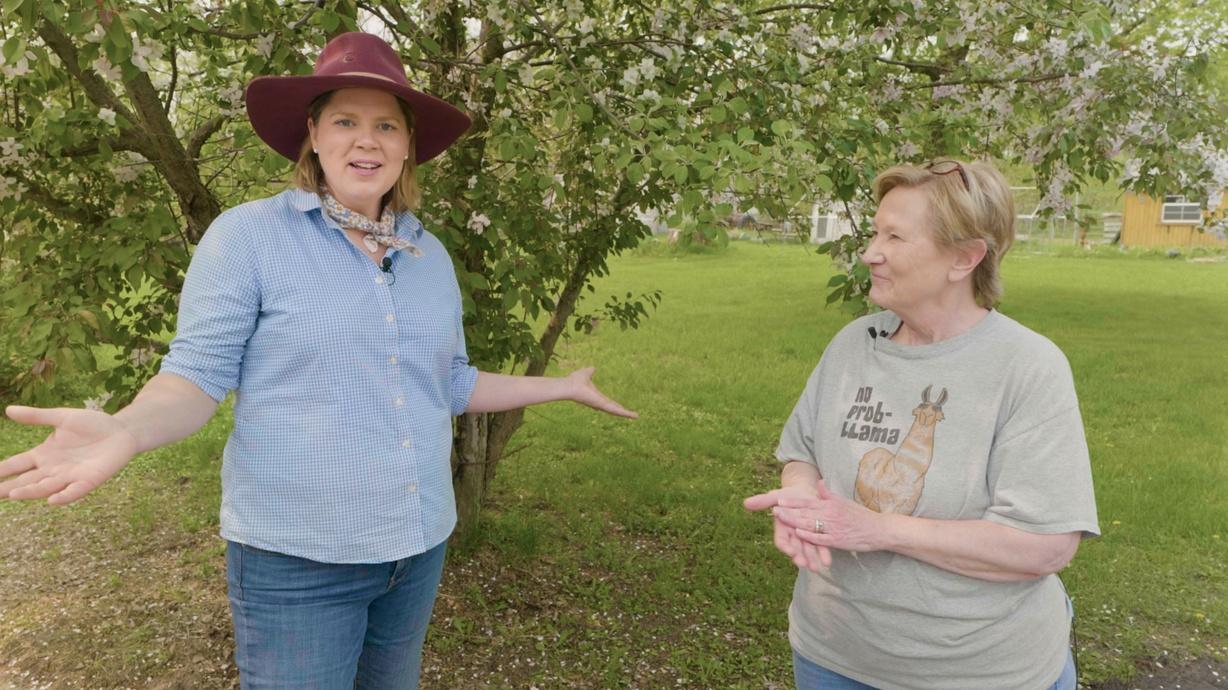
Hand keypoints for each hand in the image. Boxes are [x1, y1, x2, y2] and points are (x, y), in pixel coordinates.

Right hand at [0, 405, 139, 504]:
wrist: (122, 431)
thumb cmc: (92, 425)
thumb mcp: (62, 417)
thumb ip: (37, 416)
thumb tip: (8, 410)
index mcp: (43, 455)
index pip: (15, 465)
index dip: (0, 471)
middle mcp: (52, 469)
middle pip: (25, 481)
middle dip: (7, 488)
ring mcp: (70, 476)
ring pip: (45, 487)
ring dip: (30, 492)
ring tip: (13, 494)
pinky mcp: (89, 480)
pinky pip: (74, 491)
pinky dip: (64, 496)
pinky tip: (52, 501)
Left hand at [566, 367, 636, 418]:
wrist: (569, 386)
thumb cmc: (574, 381)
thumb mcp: (586, 373)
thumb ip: (590, 371)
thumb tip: (593, 368)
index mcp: (596, 396)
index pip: (608, 402)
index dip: (615, 404)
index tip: (621, 406)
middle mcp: (599, 403)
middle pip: (613, 409)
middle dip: (622, 412)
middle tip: (632, 415)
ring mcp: (601, 405)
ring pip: (616, 411)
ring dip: (626, 414)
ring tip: (636, 417)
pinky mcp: (602, 406)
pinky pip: (615, 411)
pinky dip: (624, 413)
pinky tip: (633, 415)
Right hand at [744, 485, 831, 571]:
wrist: (806, 492)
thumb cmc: (788, 495)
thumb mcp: (775, 496)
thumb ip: (763, 501)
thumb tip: (745, 503)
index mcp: (782, 528)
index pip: (781, 540)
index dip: (785, 546)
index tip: (790, 551)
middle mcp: (793, 535)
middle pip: (795, 549)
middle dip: (799, 557)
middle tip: (804, 565)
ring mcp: (805, 537)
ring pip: (807, 550)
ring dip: (811, 560)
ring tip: (816, 568)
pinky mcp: (817, 536)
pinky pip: (820, 546)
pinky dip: (824, 553)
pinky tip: (828, 561)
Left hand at [771, 480, 885, 552]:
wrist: (879, 529)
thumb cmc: (861, 515)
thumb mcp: (844, 501)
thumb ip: (829, 494)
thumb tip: (819, 482)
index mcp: (830, 505)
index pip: (807, 502)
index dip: (792, 501)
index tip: (778, 499)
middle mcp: (830, 514)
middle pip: (805, 513)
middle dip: (789, 511)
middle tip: (773, 509)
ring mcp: (833, 527)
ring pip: (810, 524)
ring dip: (795, 522)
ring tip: (781, 519)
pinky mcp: (838, 540)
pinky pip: (821, 538)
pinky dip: (810, 536)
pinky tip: (799, 534)